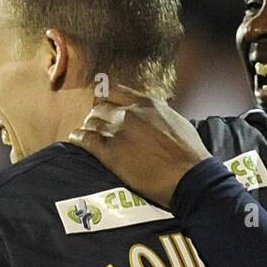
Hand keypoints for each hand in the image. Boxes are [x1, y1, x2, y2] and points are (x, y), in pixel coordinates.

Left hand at [68, 83, 212, 207]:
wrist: (189, 177)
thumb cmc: (190, 153)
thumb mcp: (175, 121)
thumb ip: (156, 115)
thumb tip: (149, 118)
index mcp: (146, 103)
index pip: (114, 89)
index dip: (106, 97)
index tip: (103, 103)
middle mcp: (129, 113)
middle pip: (100, 107)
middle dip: (96, 115)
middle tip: (96, 125)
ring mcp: (118, 133)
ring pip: (91, 123)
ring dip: (88, 128)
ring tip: (86, 134)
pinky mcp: (111, 154)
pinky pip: (86, 141)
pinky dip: (78, 139)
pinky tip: (76, 140)